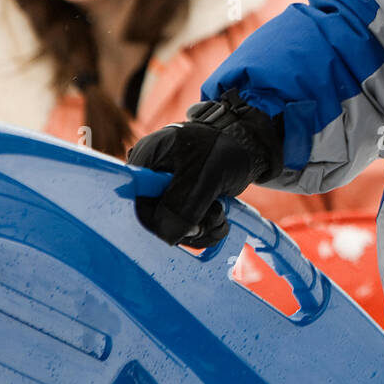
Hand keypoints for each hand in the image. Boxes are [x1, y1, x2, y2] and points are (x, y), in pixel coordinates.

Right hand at [126, 89, 284, 247]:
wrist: (249, 146)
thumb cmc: (225, 148)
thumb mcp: (203, 176)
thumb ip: (181, 207)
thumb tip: (167, 237)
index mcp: (145, 161)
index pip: (135, 203)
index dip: (158, 221)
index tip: (187, 221)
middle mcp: (150, 179)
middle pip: (154, 221)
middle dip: (188, 226)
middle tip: (213, 214)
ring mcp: (166, 193)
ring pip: (173, 229)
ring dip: (202, 229)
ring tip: (220, 211)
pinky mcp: (182, 204)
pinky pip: (187, 229)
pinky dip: (206, 228)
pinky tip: (220, 216)